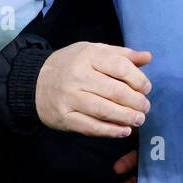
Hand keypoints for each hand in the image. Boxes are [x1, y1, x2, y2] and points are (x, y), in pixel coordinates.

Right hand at [36, 42, 151, 137]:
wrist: (35, 82)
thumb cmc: (71, 65)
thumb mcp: (93, 51)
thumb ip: (121, 55)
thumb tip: (148, 58)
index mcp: (87, 55)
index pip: (119, 67)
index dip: (138, 79)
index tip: (146, 88)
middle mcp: (77, 76)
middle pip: (114, 91)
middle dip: (135, 101)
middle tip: (145, 107)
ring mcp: (69, 98)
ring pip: (104, 110)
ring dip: (126, 117)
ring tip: (139, 120)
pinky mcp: (64, 117)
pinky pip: (90, 127)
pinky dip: (110, 131)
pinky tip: (123, 131)